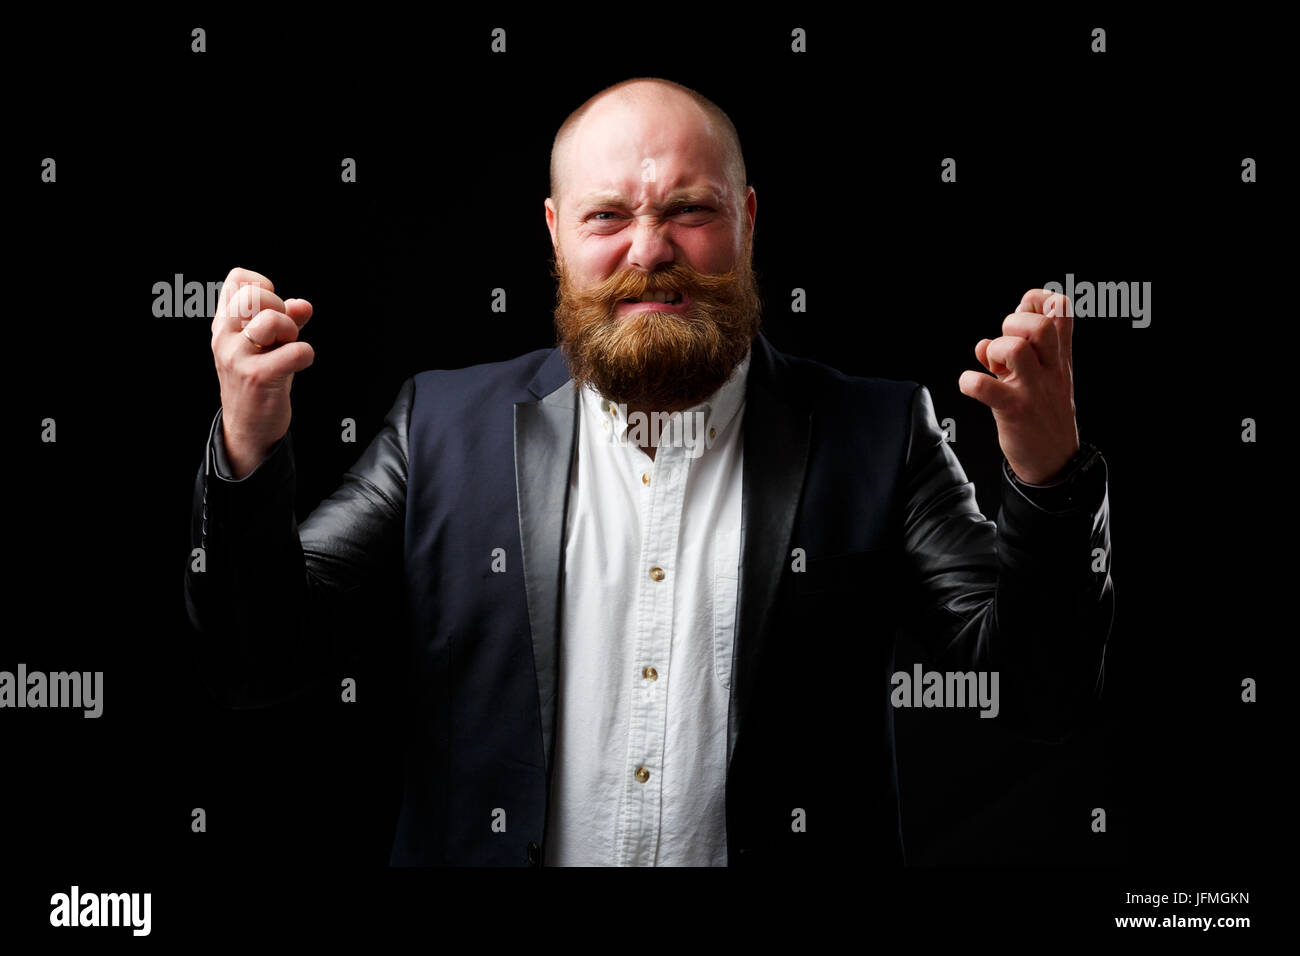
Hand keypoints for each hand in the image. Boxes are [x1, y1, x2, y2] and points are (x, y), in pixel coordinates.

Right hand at [210, 267, 314, 478]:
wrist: (249, 428)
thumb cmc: (261, 381)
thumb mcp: (270, 346)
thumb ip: (286, 321)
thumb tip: (303, 305)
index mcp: (224, 325)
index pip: (237, 279)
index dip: (263, 285)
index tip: (271, 307)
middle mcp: (225, 337)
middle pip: (253, 294)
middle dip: (279, 307)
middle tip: (282, 332)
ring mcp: (238, 357)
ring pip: (274, 320)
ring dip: (292, 332)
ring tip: (288, 348)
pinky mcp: (258, 377)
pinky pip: (297, 351)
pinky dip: (306, 355)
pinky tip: (298, 365)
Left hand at [958, 289, 1079, 484]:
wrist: (1055, 462)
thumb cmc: (1042, 414)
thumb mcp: (1041, 378)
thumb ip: (1016, 357)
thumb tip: (983, 344)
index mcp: (1058, 357)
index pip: (1060, 309)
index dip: (1037, 299)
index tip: (1021, 311)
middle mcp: (1050, 369)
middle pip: (1040, 325)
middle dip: (1014, 323)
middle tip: (1004, 343)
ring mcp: (1033, 390)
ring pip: (1017, 350)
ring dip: (996, 350)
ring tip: (993, 366)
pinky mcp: (1014, 411)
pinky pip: (987, 389)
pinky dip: (971, 382)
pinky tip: (970, 384)